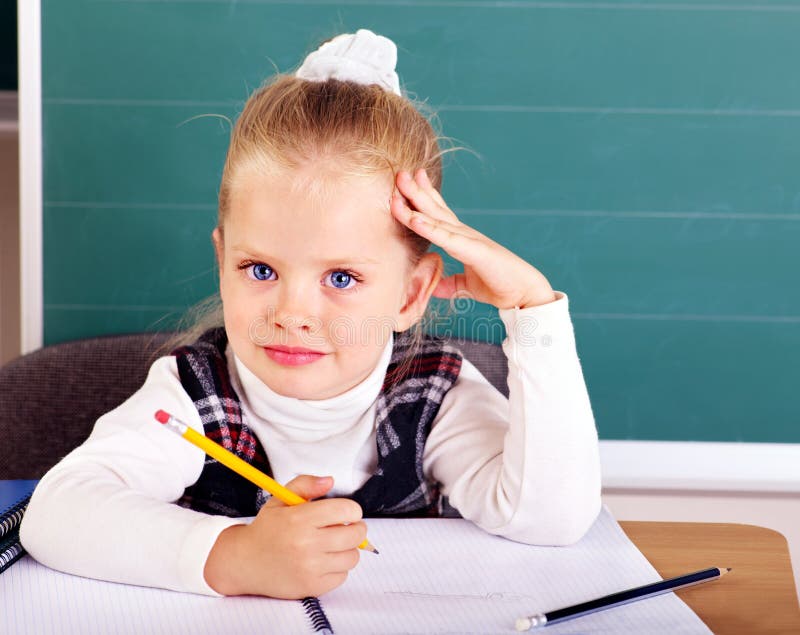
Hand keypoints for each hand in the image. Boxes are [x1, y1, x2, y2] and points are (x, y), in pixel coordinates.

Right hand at [203, 475, 365, 598]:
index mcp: (300, 518)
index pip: (346, 510)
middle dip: (356, 528)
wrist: (243, 562)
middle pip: (355, 535)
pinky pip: (342, 576)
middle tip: (347, 528)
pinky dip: (337, 568)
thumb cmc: (266, 530)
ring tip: (333, 545)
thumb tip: (329, 481)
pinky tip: (323, 561)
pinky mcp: (311, 587)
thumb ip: (306, 484)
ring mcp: (310, 568)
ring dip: (347, 549)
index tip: (348, 513)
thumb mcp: (281, 500)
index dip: (352, 510)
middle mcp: (306, 543)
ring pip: (352, 557)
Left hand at [391, 169, 556, 309]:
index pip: (440, 215)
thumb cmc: (500, 286)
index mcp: (463, 240)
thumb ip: (450, 285)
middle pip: (435, 209)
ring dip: (418, 200)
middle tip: (400, 173)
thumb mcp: (467, 287)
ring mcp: (471, 240)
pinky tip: (414, 218)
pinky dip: (430, 228)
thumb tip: (434, 287)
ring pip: (438, 218)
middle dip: (416, 190)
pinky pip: (448, 239)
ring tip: (401, 183)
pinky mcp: (477, 251)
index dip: (424, 197)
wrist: (525, 295)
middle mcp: (466, 235)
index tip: (407, 184)